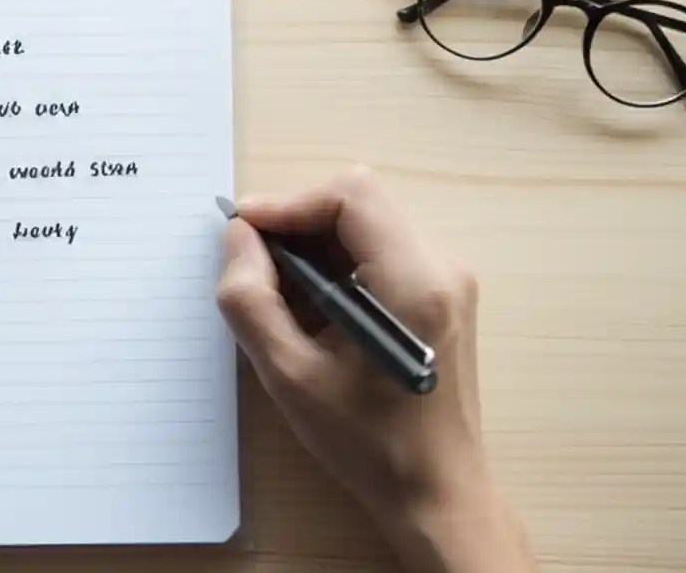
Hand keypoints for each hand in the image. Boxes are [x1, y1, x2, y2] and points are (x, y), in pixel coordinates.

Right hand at [216, 167, 535, 572]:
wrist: (436, 491)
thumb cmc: (366, 442)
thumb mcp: (289, 375)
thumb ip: (252, 299)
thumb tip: (237, 238)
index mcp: (413, 281)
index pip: (351, 195)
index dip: (288, 202)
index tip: (241, 232)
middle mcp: (441, 266)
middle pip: (359, 204)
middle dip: (297, 222)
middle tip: (252, 264)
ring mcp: (448, 279)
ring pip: (367, 224)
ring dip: (315, 244)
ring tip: (278, 291)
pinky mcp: (442, 295)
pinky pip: (381, 251)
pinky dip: (337, 263)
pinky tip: (312, 307)